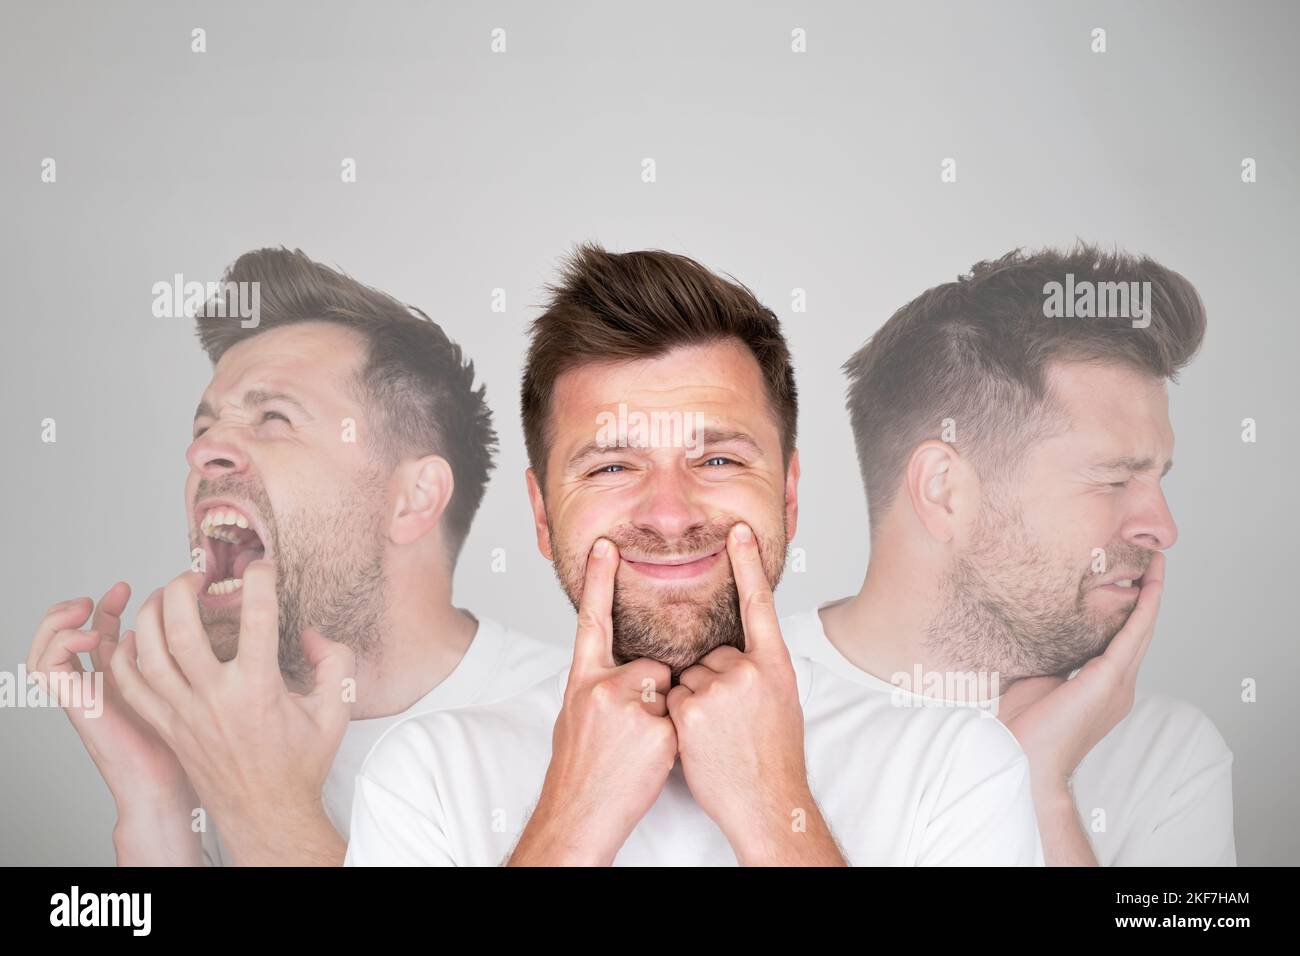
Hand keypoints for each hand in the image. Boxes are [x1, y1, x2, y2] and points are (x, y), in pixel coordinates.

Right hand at [27, 583, 196, 811]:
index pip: (108, 637)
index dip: (115, 610)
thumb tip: (234, 634)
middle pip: (79, 637)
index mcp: (129, 685)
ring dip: (62, 619)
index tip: (136, 588)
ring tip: (88, 607)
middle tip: (120, 589)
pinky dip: (60, 641)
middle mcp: (102, 687)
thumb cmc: (195, 751)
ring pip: (49, 648)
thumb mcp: (203, 696)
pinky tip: (92, 635)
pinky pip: (47, 668)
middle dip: (91, 607)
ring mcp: (86, 694)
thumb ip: (209, 669)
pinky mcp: (77, 703)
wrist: (169, 790)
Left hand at [110, 561, 354, 864]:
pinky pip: (131, 686)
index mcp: (258, 689)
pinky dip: (125, 657)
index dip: (259, 581)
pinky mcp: (167, 727)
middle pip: (180, 629)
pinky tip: (138, 639)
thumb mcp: (335, 710)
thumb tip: (313, 635)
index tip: (262, 566)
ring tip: (164, 597)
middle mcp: (215, 698)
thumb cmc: (299, 764)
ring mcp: (184, 714)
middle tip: (196, 575)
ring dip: (150, 616)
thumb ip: (335, 663)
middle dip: (183, 588)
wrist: (266, 814)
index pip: (256, 618)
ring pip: (147, 653)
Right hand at [508, 538, 676, 865]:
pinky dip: (673, 739)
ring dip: (665, 717)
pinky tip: (650, 760)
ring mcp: (630, 707)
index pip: (592, 621)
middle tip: (627, 733)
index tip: (607, 545)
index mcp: (581, 680)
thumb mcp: (576, 716)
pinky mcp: (656, 730)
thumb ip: (599, 685)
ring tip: (637, 750)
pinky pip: (680, 719)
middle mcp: (602, 686)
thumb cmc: (579, 770)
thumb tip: (622, 670)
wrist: (578, 815)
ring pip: (671, 692)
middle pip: (652, 665)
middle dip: (654, 694)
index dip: (598, 581)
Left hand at [667, 521, 842, 865]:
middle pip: (712, 654)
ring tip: (718, 735)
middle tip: (732, 720)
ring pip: (689, 677)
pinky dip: (678, 719)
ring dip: (694, 702)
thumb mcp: (781, 702)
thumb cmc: (774, 757)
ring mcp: (719, 689)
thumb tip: (741, 654)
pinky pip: (672, 699)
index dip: (748, 565)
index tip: (738, 531)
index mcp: (775, 665)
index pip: (759, 604)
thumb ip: (759, 671)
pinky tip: (701, 741)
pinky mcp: (691, 710)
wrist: (767, 802)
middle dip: (712, 682)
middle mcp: (749, 671)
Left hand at [1000, 551, 1166, 794]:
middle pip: (1139, 632)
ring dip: (1151, 596)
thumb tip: (1040, 626)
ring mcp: (1117, 685)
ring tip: (1156, 566)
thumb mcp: (1039, 678)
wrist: (1024, 759)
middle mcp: (1118, 685)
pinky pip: (1132, 638)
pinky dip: (1142, 611)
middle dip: (1147, 595)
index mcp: (1103, 687)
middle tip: (1153, 562)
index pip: (1122, 641)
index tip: (1131, 581)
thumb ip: (1050, 655)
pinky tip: (1147, 588)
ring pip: (1141, 631)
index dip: (1130, 610)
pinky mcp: (1109, 682)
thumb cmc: (1024, 726)